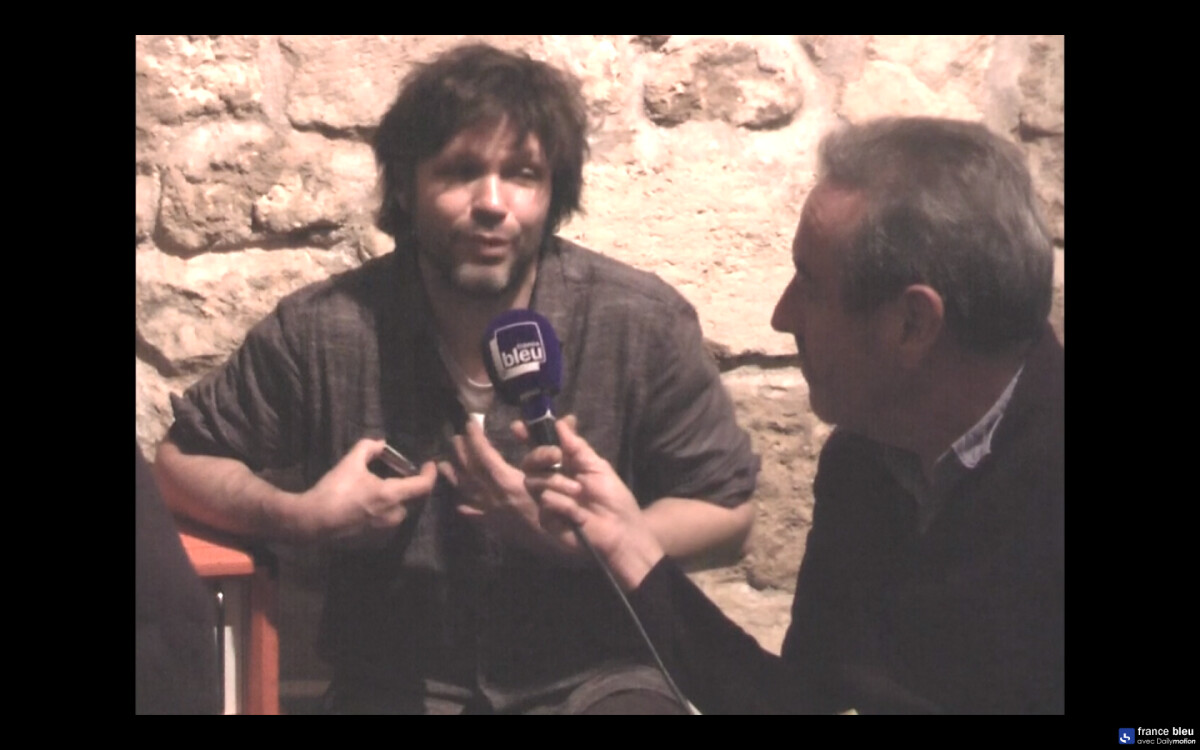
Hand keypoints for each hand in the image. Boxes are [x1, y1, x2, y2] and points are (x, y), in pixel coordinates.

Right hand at [301, 438, 436, 543]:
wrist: (312, 521)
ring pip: (398, 513)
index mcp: (392, 495)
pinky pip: (387, 525)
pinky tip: (367, 509)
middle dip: (407, 488)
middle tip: (395, 477)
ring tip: (378, 493)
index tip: (429, 465)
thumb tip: (382, 444)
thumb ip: (369, 447)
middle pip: (411, 500)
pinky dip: (383, 515)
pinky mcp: (375, 542)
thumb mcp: (350, 462)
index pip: (423, 486)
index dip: (430, 474)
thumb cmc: (334, 490)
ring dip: (394, 502)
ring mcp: (386, 532)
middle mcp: (394, 516)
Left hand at [440, 420, 578, 558]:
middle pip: (472, 473)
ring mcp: (496, 515)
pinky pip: (478, 517)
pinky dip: (468, 510)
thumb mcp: (556, 475)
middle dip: (462, 454)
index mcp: (509, 483)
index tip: (469, 424)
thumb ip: (546, 449)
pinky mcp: (500, 529)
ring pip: (469, 493)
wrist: (569, 543)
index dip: (476, 439)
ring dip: (456, 478)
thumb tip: (546, 424)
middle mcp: (497, 498)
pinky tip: (460, 507)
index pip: (485, 456)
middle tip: (455, 439)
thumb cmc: (566, 508)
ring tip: (444, 466)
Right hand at [523, 418, 664, 589]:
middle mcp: (551, 480)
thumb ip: (576, 445)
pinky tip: (577, 513)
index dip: (527, 436)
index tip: (518, 427)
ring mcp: (545, 500)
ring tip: (579, 492)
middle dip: (540, 454)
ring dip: (558, 482)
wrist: (620, 529)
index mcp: (564, 465)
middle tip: (556, 455)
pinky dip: (562, 504)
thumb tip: (562, 420)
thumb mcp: (596, 465)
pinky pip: (544, 502)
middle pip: (529, 461)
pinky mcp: (545, 519)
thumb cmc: (612, 497)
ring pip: (533, 480)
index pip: (540, 448)